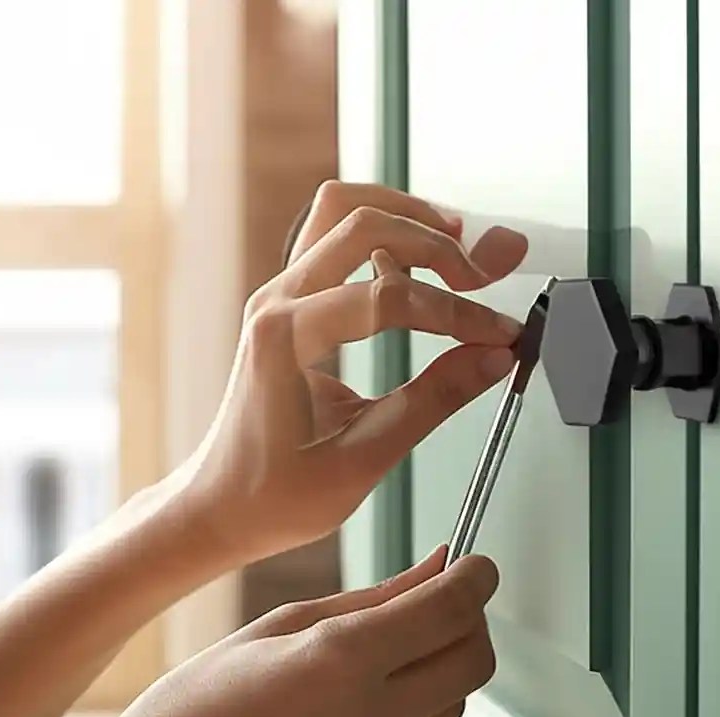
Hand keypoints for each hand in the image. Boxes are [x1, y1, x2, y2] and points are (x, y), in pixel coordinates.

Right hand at [122, 546, 498, 716]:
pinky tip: (384, 687)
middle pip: (474, 658)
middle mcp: (375, 716)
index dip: (476, 578)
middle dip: (468, 619)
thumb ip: (372, 598)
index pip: (450, 609)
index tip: (476, 565)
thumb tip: (436, 566)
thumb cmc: (205, 703)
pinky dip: (428, 703)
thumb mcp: (280, 627)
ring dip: (446, 662)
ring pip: (460, 699)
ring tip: (394, 647)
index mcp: (341, 660)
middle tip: (439, 598)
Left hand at [176, 181, 527, 562]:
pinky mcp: (293, 299)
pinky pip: (336, 235)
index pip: (388, 299)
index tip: (500, 334)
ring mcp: (281, 294)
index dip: (456, 314)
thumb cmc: (271, 493)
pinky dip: (387, 233)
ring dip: (408, 217)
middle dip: (437, 244)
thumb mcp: (362, 460)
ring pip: (343, 209)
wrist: (220, 504)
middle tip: (487, 278)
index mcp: (283, 340)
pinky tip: (423, 263)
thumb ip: (432, 401)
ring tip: (460, 246)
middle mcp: (276, 302)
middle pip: (364, 223)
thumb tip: (490, 358)